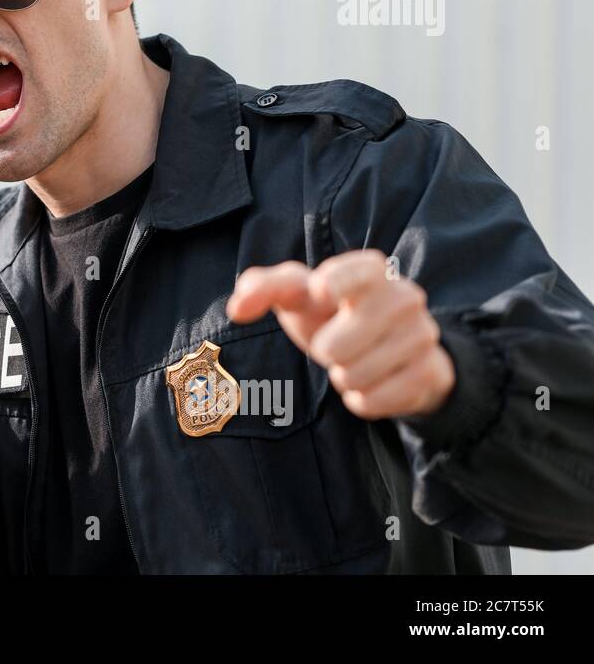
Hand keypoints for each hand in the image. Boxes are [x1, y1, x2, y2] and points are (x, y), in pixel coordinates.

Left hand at [225, 249, 454, 419]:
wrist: (391, 350)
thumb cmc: (329, 313)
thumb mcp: (297, 295)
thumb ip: (263, 289)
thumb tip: (237, 308)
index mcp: (371, 269)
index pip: (360, 270)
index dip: (338, 282)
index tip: (320, 292)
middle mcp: (404, 296)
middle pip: (338, 345)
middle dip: (325, 352)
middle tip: (335, 345)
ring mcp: (423, 335)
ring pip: (356, 376)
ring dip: (345, 376)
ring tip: (356, 360)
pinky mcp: (433, 373)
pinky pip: (376, 400)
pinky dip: (363, 398)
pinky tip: (374, 380)